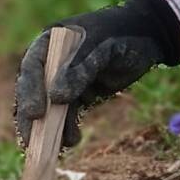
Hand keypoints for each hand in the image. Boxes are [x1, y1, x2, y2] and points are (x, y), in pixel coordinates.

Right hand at [15, 0, 179, 147]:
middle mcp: (53, 61)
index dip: (30, 91)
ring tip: (59, 145)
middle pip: (35, 90)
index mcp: (52, 41)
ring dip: (52, 126)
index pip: (33, 67)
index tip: (35, 114)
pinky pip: (68, 112)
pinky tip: (72, 139)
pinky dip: (67, 127)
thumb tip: (56, 98)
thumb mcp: (101, 48)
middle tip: (31, 140)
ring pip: (51, 106)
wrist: (148, 36)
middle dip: (33, 115)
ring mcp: (66, 78)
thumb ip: (79, 71)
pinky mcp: (80, 92)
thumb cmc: (122, 34)